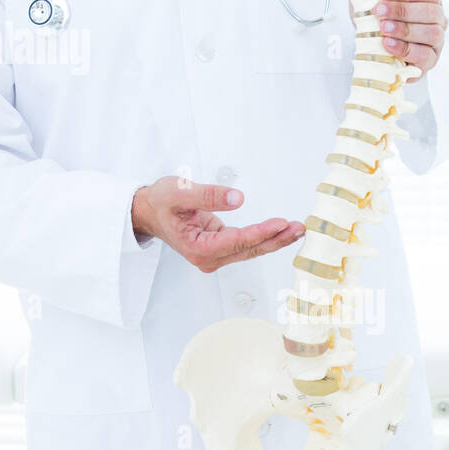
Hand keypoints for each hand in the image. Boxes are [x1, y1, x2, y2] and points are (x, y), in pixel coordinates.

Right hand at [131, 177, 303, 273]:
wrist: (149, 211)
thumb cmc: (161, 202)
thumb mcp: (179, 192)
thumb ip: (208, 195)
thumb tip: (238, 198)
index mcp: (197, 248)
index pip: (236, 242)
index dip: (260, 233)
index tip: (280, 224)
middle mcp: (207, 257)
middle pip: (248, 250)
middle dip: (275, 239)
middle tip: (299, 229)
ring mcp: (214, 255)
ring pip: (250, 250)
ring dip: (274, 240)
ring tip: (296, 230)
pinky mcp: (219, 248)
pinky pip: (246, 245)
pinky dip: (263, 238)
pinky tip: (280, 231)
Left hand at [373, 0, 446, 80]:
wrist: (375, 50)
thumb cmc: (378, 21)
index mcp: (429, 1)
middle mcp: (437, 20)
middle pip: (431, 12)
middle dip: (403, 10)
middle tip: (379, 11)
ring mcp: (436, 41)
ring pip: (431, 33)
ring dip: (405, 30)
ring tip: (383, 29)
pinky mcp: (429, 61)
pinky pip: (425, 56)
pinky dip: (406, 49)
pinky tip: (388, 44)